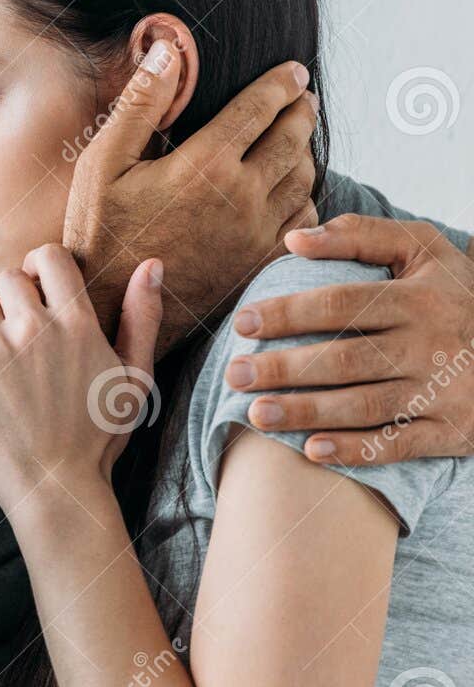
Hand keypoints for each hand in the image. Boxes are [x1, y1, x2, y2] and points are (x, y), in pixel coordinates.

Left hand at [0, 245, 164, 516]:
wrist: (53, 487)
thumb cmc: (98, 435)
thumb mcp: (135, 378)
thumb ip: (142, 317)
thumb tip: (151, 263)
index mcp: (76, 324)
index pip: (48, 256)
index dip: (41, 266)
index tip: (40, 287)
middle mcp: (32, 330)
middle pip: (8, 279)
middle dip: (15, 300)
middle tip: (25, 336)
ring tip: (6, 364)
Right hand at [65, 55, 317, 352]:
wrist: (111, 309)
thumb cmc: (99, 234)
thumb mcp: (101, 164)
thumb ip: (138, 105)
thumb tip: (167, 51)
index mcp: (205, 165)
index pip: (261, 108)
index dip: (282, 83)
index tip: (294, 70)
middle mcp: (242, 197)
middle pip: (293, 139)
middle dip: (302, 111)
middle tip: (303, 98)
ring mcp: (256, 234)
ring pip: (304, 179)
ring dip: (306, 151)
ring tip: (299, 138)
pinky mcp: (259, 264)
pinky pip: (304, 223)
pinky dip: (306, 198)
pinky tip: (291, 191)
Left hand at [228, 214, 473, 463]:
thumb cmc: (454, 295)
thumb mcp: (423, 250)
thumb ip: (360, 234)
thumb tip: (294, 238)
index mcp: (418, 299)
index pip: (341, 305)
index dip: (288, 314)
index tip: (242, 323)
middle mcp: (430, 346)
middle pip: (345, 359)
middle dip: (284, 369)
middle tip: (234, 374)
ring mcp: (441, 391)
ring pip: (365, 405)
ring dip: (307, 412)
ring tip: (256, 414)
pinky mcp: (452, 430)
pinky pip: (398, 445)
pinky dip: (356, 450)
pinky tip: (311, 451)